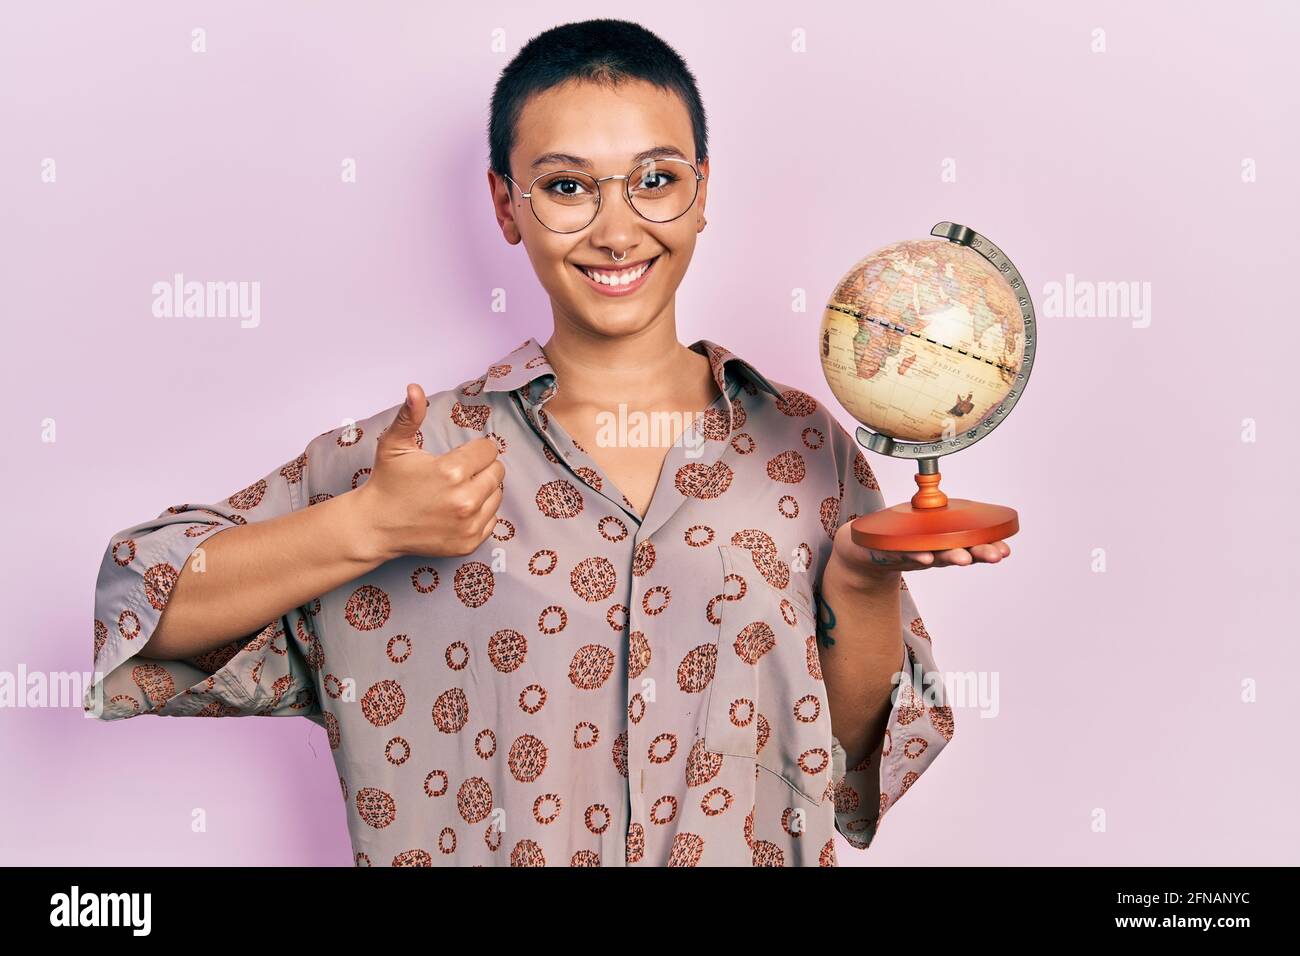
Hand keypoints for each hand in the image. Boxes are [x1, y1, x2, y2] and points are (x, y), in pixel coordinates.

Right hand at [352, 384, 504, 560]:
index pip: (489, 449)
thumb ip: (409, 415)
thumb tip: (415, 388)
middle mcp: (465, 499)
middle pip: (497, 471)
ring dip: (483, 490)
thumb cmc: (387, 482)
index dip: (475, 449)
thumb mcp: (394, 445)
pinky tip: (458, 511)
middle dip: (481, 468)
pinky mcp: (469, 543)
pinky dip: (480, 513)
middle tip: (457, 474)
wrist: (376, 526)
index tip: (459, 456)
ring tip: (456, 491)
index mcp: (451, 471)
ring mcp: (468, 524)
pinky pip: (492, 519)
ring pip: (497, 495)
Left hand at [829, 517, 1010, 580]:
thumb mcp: (925, 519)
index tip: (1005, 549)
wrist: (866, 550)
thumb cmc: (902, 534)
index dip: (989, 546)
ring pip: (937, 557)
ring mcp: (917, 554)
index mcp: (946, 540)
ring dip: (952, 557)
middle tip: (994, 555)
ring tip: (964, 558)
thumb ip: (935, 505)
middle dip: (978, 554)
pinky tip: (926, 557)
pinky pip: (907, 554)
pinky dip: (917, 556)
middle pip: (960, 553)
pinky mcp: (894, 553)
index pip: (972, 544)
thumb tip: (937, 480)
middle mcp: (935, 550)